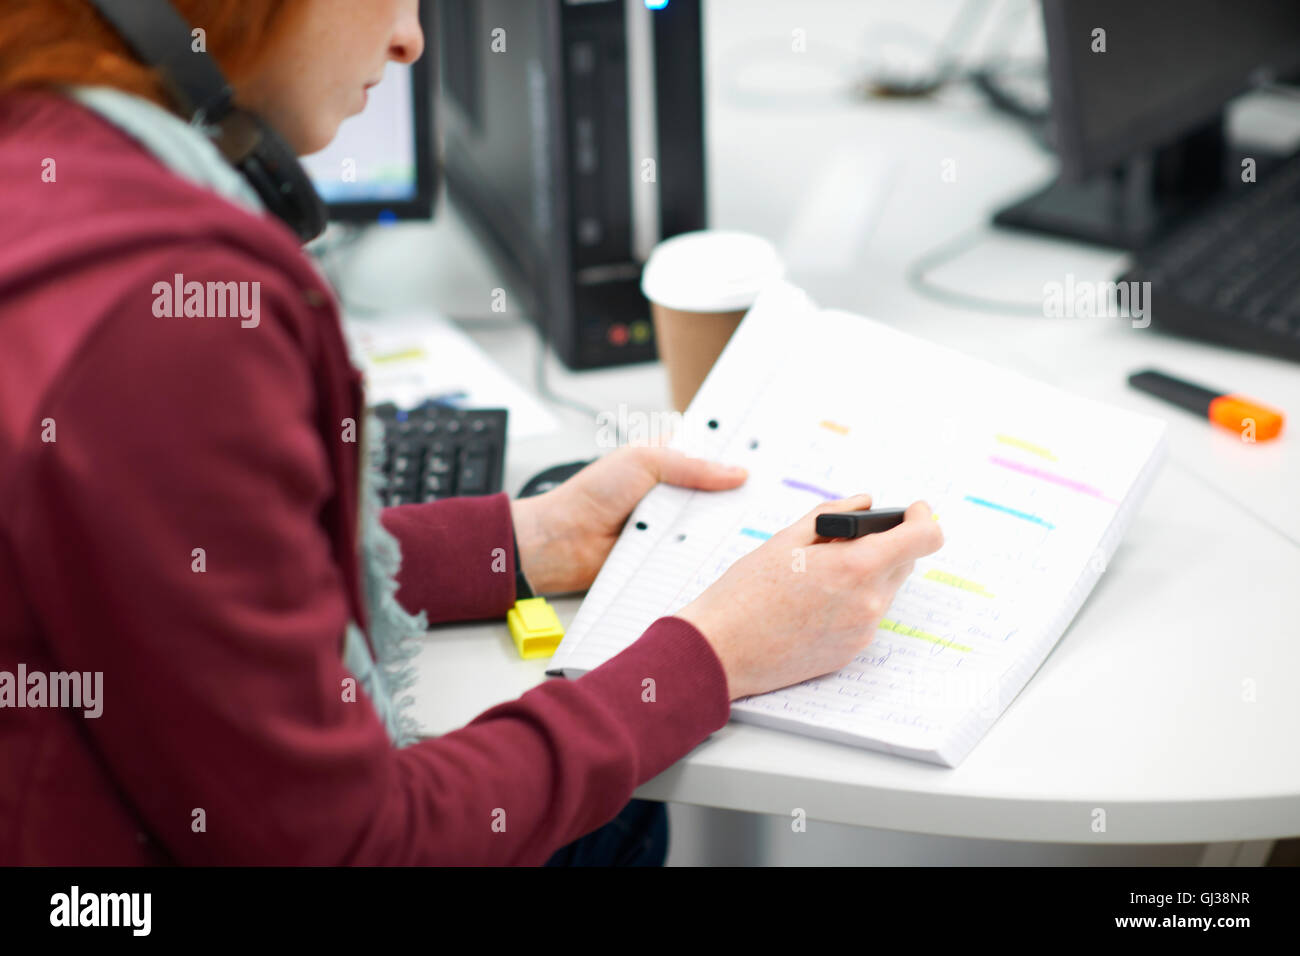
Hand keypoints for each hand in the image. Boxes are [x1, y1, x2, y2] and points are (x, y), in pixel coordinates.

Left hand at [509, 445, 746, 593]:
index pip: (711, 451)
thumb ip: (691, 465)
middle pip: (718, 488)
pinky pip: (697, 548)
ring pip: (712, 520)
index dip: (736, 452)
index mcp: (668, 457)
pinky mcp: (670, 551)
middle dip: (738, 490)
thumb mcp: (644, 461)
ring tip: (758, 516)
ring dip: (724, 521)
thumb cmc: (590, 494)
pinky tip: (727, 545)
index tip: (768, 453)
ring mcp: (672, 521)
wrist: (563, 542)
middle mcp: (673, 489)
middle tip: (772, 490)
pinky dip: (707, 548)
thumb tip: (736, 472)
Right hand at [677, 495, 943, 700]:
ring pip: (883, 589)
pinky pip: (865, 615)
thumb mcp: (785, 540)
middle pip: (904, 562)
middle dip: (883, 544)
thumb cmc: (744, 594)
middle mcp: (869, 603)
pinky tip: (811, 603)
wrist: (721, 651)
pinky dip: (851, 601)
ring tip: (815, 576)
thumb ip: (832, 516)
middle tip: (841, 541)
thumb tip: (864, 503)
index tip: (911, 510)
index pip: (924, 538)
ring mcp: (862, 631)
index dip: (922, 518)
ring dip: (864, 574)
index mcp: (856, 567)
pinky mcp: (851, 651)